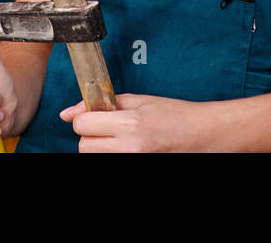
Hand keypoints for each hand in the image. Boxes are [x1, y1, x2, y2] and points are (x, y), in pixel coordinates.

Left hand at [63, 92, 223, 152]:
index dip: (84, 118)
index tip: (94, 115)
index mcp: (130, 124)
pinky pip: (111, 164)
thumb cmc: (174, 114)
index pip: (83, 126)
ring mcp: (135, 162)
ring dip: (101, 148)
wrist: (203, 135)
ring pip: (95, 158)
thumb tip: (67, 113)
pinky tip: (127, 147)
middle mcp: (130, 148)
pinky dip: (113, 155)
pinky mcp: (138, 170)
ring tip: (121, 139)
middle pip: (84, 147)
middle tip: (108, 128)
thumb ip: (102, 104)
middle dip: (91, 136)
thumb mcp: (139, 100)